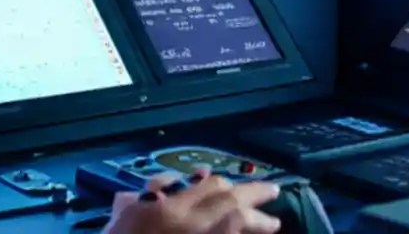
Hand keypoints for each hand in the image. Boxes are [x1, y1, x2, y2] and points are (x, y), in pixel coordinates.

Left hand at [106, 172, 281, 233]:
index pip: (239, 217)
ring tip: (235, 186)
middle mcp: (177, 215)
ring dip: (220, 183)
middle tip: (270, 191)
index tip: (275, 223)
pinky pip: (161, 182)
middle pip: (223, 192)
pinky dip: (179, 180)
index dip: (261, 219)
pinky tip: (186, 179)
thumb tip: (235, 225)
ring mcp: (154, 206)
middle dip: (251, 191)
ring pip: (197, 182)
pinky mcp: (133, 207)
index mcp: (195, 232)